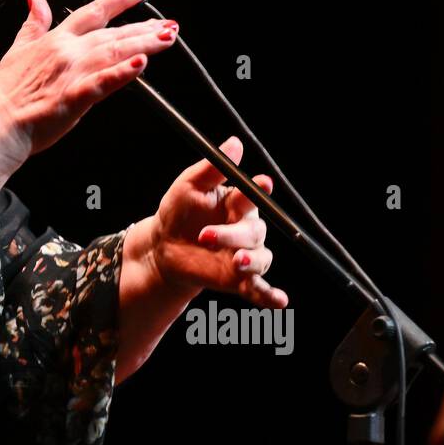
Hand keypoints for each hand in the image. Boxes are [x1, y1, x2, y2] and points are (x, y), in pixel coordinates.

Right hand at [0, 0, 177, 159]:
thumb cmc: (5, 94)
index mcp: (56, 40)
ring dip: (144, 43)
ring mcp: (72, 73)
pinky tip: (142, 64)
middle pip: (113, 33)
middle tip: (169, 23)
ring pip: (115, 52)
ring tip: (167, 37)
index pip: (93, 12)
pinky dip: (123, 72)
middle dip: (144, 26)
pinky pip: (103, 82)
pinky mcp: (75, 97)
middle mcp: (68, 51)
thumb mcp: (17, 49)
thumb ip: (32, 24)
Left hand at [128, 135, 285, 308]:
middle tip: (205, 235)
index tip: (262, 183)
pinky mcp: (240, 280)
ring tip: (237, 262)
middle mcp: (247, 229)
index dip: (259, 189)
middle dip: (233, 234)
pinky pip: (260, 289)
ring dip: (252, 261)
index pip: (254, 195)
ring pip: (261, 259)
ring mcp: (246, 255)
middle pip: (254, 231)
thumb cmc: (178, 211)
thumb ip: (212, 169)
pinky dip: (271, 296)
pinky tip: (280, 301)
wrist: (163, 247)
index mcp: (238, 203)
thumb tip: (235, 142)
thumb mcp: (188, 186)